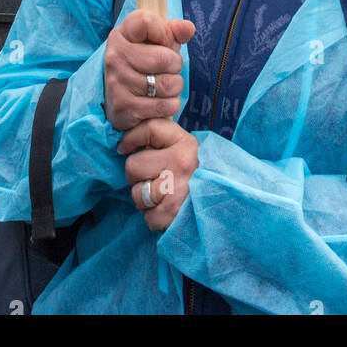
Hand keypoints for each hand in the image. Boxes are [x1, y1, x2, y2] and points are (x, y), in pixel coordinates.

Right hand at [103, 8, 194, 131]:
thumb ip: (174, 31)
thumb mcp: (155, 42)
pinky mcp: (123, 109)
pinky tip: (158, 102)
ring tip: (163, 87)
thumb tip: (189, 28)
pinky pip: (165, 107)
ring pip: (168, 85)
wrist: (120, 99)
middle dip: (175, 66)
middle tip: (167, 70)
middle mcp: (115, 57)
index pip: (146, 22)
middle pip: (166, 58)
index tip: (164, 42)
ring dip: (175, 88)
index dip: (165, 33)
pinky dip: (170, 106)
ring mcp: (117, 84)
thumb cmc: (143, 63)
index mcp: (121, 35)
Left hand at [120, 117, 199, 231]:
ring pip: (137, 193)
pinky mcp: (175, 212)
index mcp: (184, 142)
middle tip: (153, 179)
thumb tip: (129, 136)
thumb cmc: (197, 173)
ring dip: (144, 200)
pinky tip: (165, 211)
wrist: (223, 200)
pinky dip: (153, 218)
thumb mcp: (185, 148)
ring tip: (161, 196)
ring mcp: (179, 188)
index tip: (123, 148)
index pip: (149, 128)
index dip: (130, 138)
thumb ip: (162, 139)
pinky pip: (148, 217)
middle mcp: (182, 161)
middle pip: (133, 164)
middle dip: (137, 176)